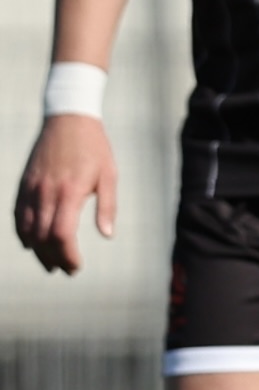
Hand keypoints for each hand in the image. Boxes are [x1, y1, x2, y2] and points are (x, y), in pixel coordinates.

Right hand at [13, 111, 113, 274]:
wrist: (68, 119)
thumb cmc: (95, 148)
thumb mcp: (110, 176)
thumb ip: (108, 206)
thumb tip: (107, 235)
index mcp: (69, 192)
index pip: (61, 234)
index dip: (67, 256)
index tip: (76, 267)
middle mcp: (45, 192)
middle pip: (41, 237)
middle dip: (53, 258)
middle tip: (66, 270)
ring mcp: (31, 188)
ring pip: (26, 229)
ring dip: (36, 250)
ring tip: (50, 263)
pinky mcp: (23, 184)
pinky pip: (17, 214)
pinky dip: (22, 233)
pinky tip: (31, 243)